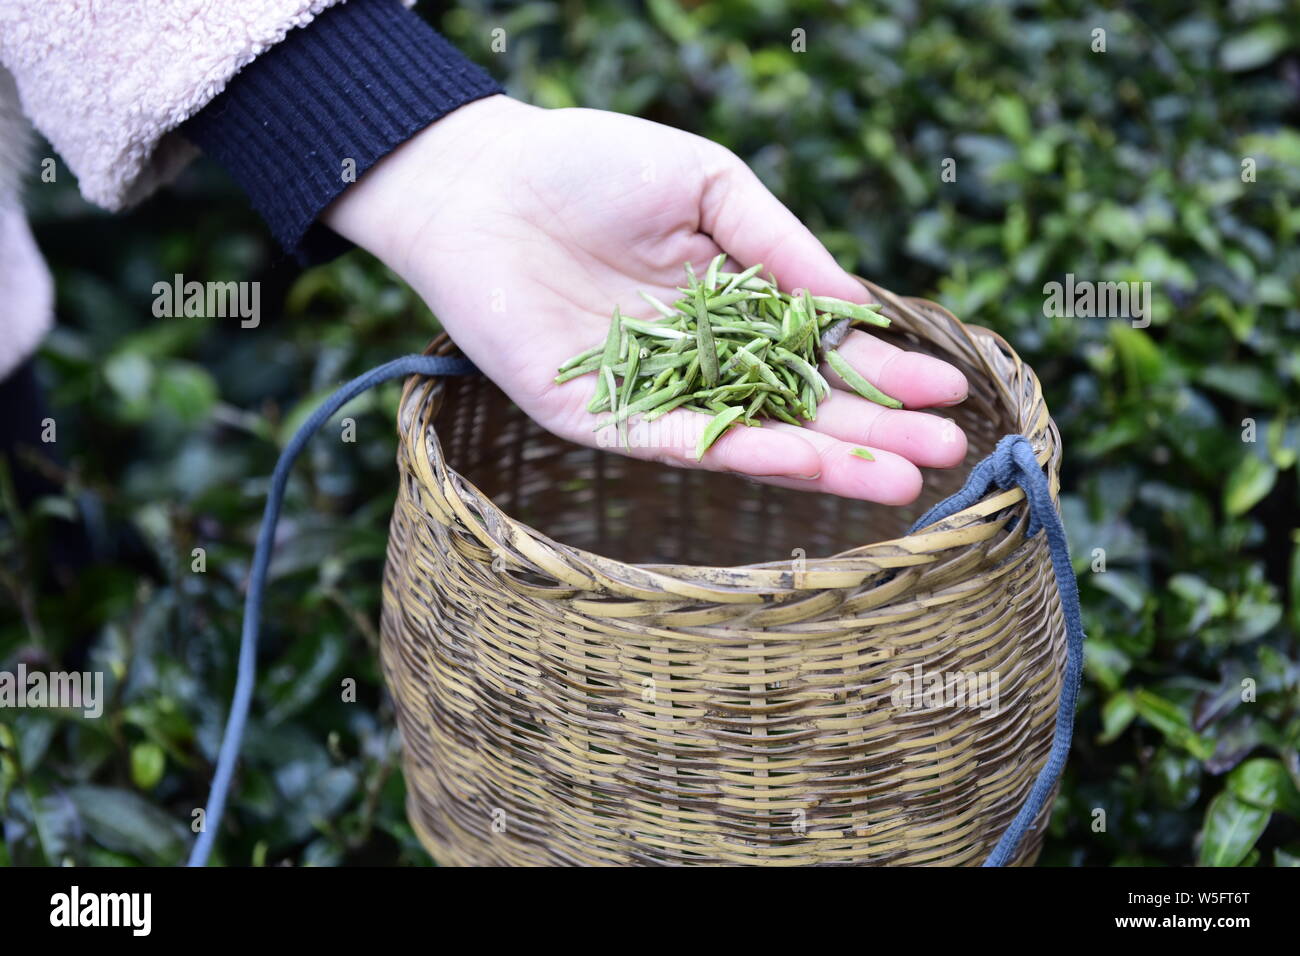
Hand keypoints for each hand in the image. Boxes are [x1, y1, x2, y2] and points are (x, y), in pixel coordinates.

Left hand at [324, 95, 967, 503]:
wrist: (481, 182)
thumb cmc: (592, 166)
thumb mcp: (709, 187)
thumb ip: (780, 246)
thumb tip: (856, 308)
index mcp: (730, 303)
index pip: (820, 349)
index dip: (882, 368)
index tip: (947, 387)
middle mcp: (700, 359)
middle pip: (798, 405)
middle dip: (872, 430)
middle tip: (946, 454)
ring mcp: (652, 395)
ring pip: (750, 437)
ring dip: (824, 460)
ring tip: (898, 481)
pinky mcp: (598, 419)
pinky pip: (678, 442)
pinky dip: (742, 451)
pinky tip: (806, 461)